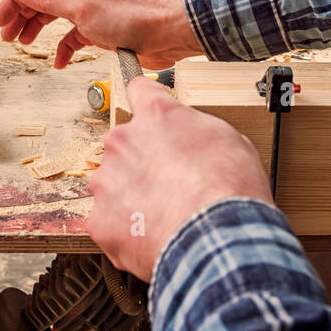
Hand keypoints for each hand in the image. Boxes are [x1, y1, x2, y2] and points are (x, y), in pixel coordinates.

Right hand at [0, 0, 202, 68]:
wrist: (164, 34)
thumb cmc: (130, 19)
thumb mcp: (82, 8)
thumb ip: (50, 0)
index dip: (13, 0)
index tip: (0, 20)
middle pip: (41, 2)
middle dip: (21, 16)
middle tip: (7, 35)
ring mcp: (91, 15)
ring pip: (55, 19)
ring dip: (37, 30)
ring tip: (25, 43)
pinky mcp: (102, 33)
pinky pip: (75, 39)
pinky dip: (64, 50)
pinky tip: (60, 63)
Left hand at [87, 77, 272, 279]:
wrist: (216, 239)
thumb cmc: (229, 191)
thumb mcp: (230, 141)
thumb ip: (197, 131)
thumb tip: (193, 138)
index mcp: (156, 116)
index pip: (140, 90)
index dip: (149, 104)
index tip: (151, 115)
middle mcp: (123, 141)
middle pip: (124, 144)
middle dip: (142, 161)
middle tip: (170, 184)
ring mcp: (106, 182)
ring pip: (113, 185)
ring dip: (131, 197)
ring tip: (163, 216)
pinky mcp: (100, 221)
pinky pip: (108, 223)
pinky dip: (126, 231)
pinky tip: (152, 237)